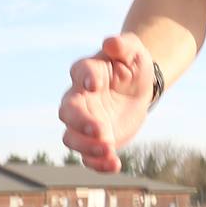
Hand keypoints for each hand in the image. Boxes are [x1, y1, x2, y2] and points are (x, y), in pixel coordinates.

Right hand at [59, 33, 156, 171]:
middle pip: (67, 111)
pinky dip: (98, 164)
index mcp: (87, 72)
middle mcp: (79, 98)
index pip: (80, 73)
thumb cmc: (132, 65)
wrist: (138, 89)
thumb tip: (111, 42)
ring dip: (87, 147)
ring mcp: (83, 122)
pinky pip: (88, 156)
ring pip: (72, 138)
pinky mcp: (93, 141)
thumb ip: (123, 45)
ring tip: (109, 150)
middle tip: (100, 130)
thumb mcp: (134, 51)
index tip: (94, 85)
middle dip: (80, 122)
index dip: (85, 79)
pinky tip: (115, 164)